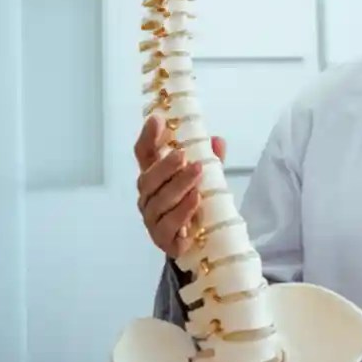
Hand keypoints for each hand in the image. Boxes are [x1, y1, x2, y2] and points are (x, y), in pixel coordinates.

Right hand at [134, 114, 224, 257]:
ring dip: (178, 186)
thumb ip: (211, 160)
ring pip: (159, 202)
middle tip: (183, 156)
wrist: (200, 241)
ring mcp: (153, 219)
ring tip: (197, 173)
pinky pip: (169, 226)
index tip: (156, 119)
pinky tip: (195, 199)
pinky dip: (182, 212)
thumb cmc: (197, 203)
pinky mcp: (163, 239)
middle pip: (148, 180)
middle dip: (165, 167)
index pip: (144, 155)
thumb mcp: (207, 178)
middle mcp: (148, 198)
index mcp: (155, 178)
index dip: (148, 137)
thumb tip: (217, 140)